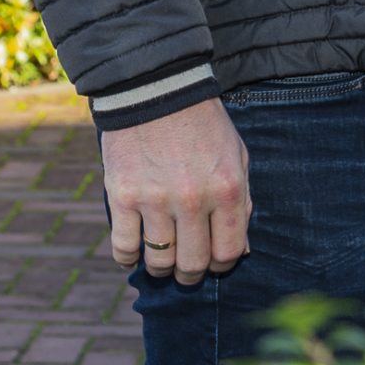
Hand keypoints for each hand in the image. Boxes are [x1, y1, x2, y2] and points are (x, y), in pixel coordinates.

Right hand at [100, 98, 251, 284]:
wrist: (158, 89)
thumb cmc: (204, 125)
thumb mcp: (237, 157)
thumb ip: (241, 204)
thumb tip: (241, 252)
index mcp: (226, 190)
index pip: (228, 253)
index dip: (221, 266)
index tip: (213, 262)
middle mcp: (193, 199)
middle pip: (192, 264)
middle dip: (191, 275)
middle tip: (186, 271)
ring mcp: (155, 199)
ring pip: (159, 260)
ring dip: (161, 268)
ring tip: (162, 259)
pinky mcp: (122, 195)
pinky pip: (123, 246)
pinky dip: (128, 257)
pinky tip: (134, 252)